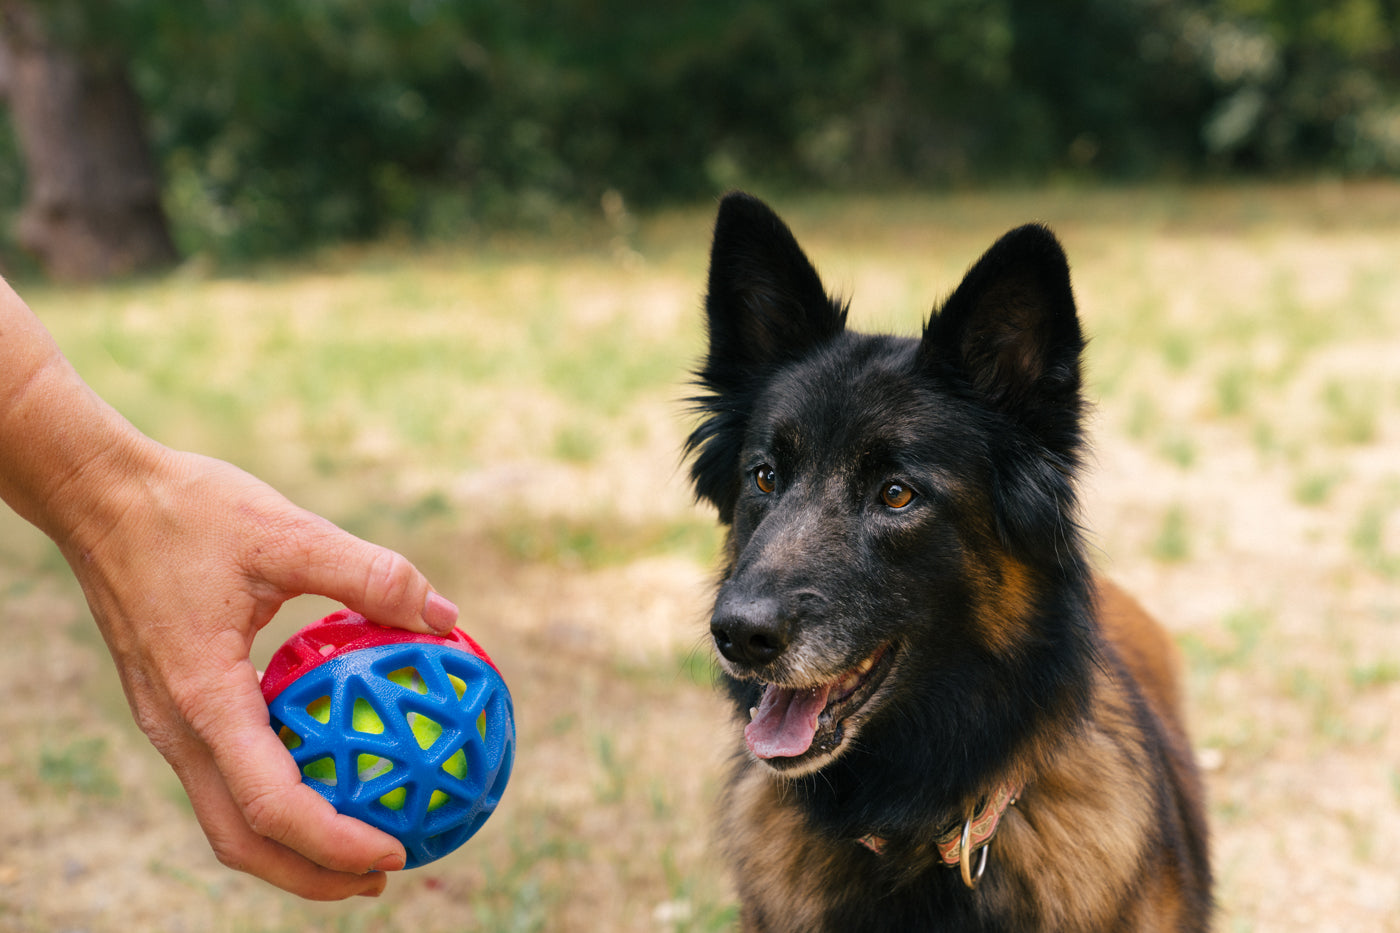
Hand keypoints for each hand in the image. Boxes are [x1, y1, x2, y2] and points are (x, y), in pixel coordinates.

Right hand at [60, 446, 458, 898]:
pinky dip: (275, 795)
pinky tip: (327, 762)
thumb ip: (368, 574)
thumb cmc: (189, 509)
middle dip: (311, 873)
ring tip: (361, 839)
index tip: (393, 853)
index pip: (269, 804)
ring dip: (291, 844)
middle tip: (385, 872)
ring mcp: (168, 722)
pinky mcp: (171, 705)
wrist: (99, 494)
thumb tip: (444, 616)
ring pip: (227, 815)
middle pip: (241, 839)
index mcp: (202, 698)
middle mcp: (177, 727)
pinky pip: (225, 772)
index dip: (332, 842)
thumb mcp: (288, 530)